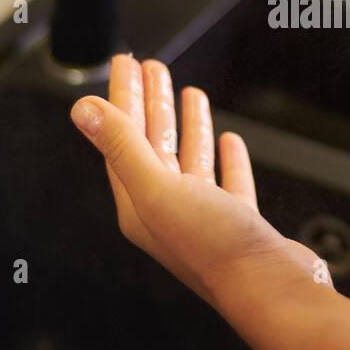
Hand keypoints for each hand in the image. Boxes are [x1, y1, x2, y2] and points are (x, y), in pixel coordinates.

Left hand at [70, 55, 326, 305]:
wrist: (268, 288)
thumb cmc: (214, 246)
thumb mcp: (158, 188)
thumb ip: (120, 145)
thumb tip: (81, 109)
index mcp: (139, 204)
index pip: (122, 139)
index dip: (123, 98)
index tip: (126, 62)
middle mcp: (166, 211)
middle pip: (152, 145)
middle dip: (150, 103)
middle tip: (152, 66)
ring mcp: (203, 217)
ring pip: (188, 160)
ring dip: (186, 124)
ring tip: (188, 92)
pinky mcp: (237, 224)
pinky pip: (227, 182)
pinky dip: (226, 158)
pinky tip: (229, 140)